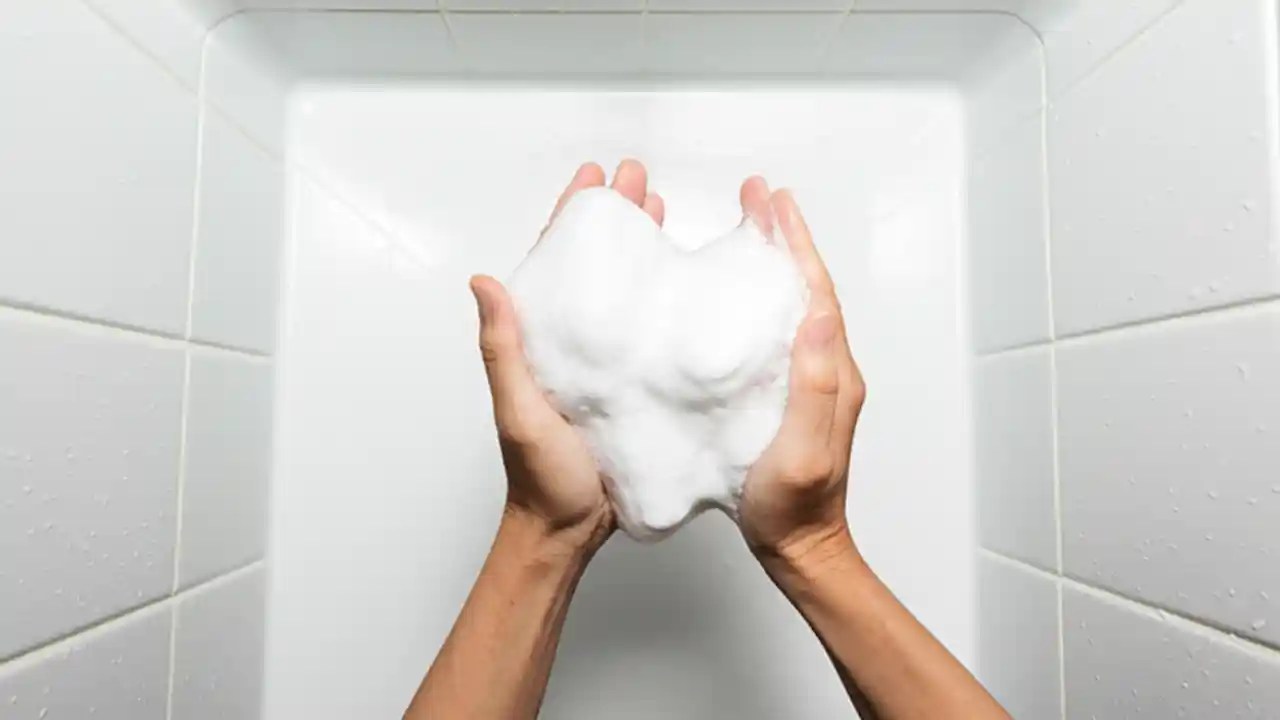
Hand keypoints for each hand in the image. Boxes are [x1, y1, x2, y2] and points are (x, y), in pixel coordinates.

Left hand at [470, 160, 665, 552]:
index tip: (594, 178)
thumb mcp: (519, 410)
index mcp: (539, 340)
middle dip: (613, 217)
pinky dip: (661, 297)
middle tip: (638, 179)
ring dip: (639, 247)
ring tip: (661, 208)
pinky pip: (645, 328)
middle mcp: (570, 343)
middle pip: (592, 264)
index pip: (552, 262)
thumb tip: (484, 284)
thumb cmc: (541, 477)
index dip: (571, 216)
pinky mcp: (630, 383)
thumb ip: (503, 349)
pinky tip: (685, 281)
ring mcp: (600, 362)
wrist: (570, 529)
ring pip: (621, 289)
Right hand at [736, 177, 867, 564]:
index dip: (796, 244)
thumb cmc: (793, 507)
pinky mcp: (789, 392)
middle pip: (807, 286)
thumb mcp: (804, 452)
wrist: (797, 547)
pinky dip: (763, 293)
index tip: (774, 203)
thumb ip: (816, 387)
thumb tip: (817, 315)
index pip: (817, 293)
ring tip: (751, 223)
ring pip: (793, 302)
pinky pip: (777, 327)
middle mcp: (827, 368)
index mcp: (832, 375)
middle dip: (785, 237)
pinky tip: (739, 289)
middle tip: (758, 195)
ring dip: (775, 259)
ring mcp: (809, 380)